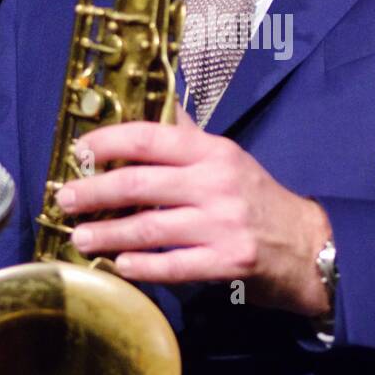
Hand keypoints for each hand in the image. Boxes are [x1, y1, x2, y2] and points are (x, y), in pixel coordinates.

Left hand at [56, 102, 331, 316]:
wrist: (308, 245)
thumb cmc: (258, 199)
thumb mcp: (228, 159)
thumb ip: (188, 140)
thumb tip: (153, 108)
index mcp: (213, 151)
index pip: (150, 137)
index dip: (109, 142)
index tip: (79, 152)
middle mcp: (216, 183)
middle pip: (139, 183)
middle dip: (95, 192)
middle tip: (65, 200)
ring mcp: (222, 224)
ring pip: (150, 227)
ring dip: (108, 233)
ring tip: (80, 237)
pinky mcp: (227, 261)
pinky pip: (174, 264)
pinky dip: (143, 266)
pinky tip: (120, 265)